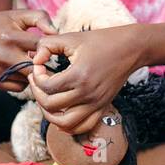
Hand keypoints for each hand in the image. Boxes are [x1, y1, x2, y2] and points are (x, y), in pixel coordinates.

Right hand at [0, 7, 57, 89]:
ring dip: (32, 73)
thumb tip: (55, 33)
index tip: (51, 48)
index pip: (41, 48)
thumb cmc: (1, 23)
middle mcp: (2, 55)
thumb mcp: (20, 15)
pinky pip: (18, 87)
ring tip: (29, 62)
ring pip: (28, 80)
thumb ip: (41, 18)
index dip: (49, 48)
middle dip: (43, 64)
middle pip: (36, 68)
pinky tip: (19, 69)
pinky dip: (22, 80)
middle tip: (44, 59)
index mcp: (10, 37)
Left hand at [27, 25, 144, 134]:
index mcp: (78, 75)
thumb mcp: (71, 38)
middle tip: (37, 82)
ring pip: (65, 124)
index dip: (36, 77)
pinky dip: (68, 127)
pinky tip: (60, 115)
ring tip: (46, 101)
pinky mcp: (102, 107)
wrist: (130, 49)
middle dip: (38, 94)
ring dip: (50, 115)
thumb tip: (34, 59)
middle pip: (51, 106)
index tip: (39, 67)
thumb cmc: (101, 40)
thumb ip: (47, 45)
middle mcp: (87, 93)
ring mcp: (96, 103)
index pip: (46, 87)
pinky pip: (83, 127)